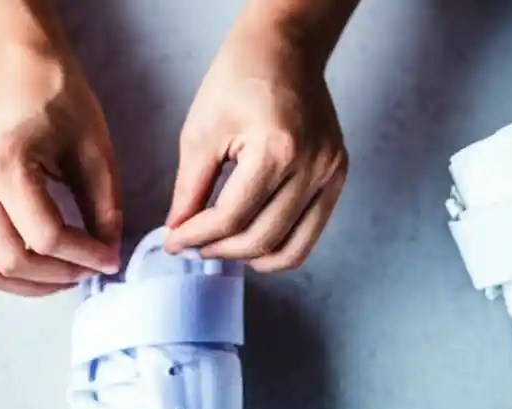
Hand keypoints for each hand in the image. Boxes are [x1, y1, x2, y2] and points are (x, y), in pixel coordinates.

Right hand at [0, 51, 121, 295]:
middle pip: (13, 260)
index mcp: (6, 166)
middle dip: (60, 275)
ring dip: (32, 285)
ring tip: (69, 274)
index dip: (85, 256)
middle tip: (92, 269)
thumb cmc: (61, 103)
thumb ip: (105, 208)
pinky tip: (46, 267)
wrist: (22, 76)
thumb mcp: (96, 152)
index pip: (46, 236)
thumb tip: (108, 255)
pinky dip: (14, 275)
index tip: (111, 259)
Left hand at [166, 27, 347, 271]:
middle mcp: (313, 166)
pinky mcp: (337, 176)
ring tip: (220, 247)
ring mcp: (331, 173)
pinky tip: (249, 239)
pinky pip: (309, 234)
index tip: (173, 241)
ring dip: (249, 257)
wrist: (285, 48)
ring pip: (291, 249)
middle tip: (191, 246)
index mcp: (278, 148)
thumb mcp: (201, 130)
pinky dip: (278, 246)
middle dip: (218, 250)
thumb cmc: (240, 77)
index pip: (232, 217)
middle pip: (261, 239)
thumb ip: (190, 188)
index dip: (196, 237)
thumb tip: (178, 231)